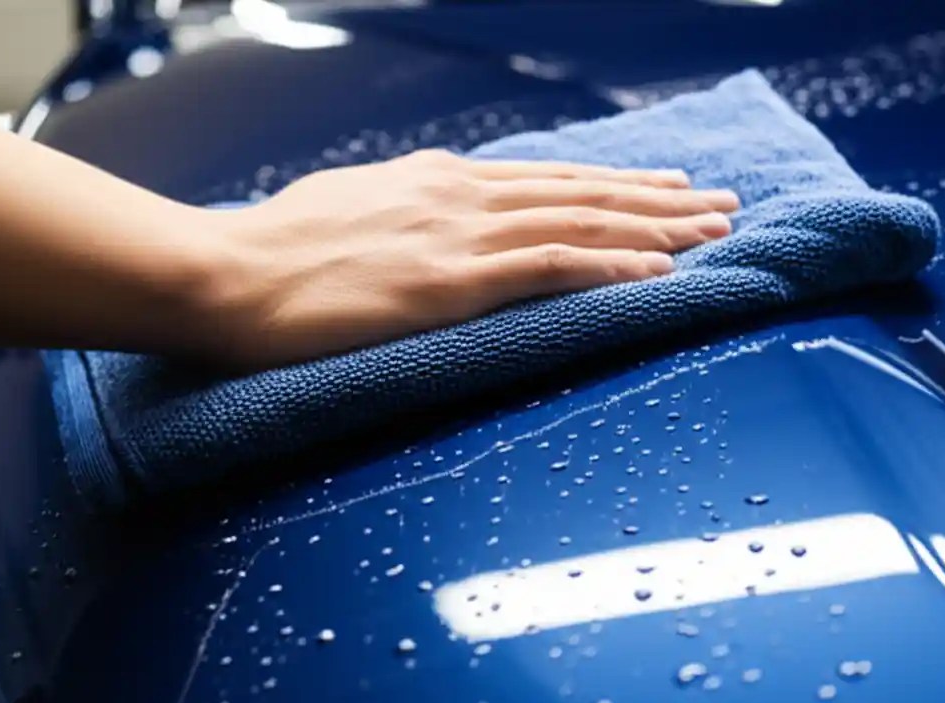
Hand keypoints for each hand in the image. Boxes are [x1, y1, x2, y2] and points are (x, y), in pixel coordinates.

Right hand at [198, 149, 738, 368]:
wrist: (224, 276)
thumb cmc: (272, 253)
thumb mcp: (348, 210)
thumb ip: (403, 211)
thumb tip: (426, 218)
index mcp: (437, 180)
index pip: (548, 179)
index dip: (614, 182)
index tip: (664, 185)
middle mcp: (460, 195)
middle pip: (582, 192)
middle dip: (659, 199)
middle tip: (720, 201)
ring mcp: (459, 235)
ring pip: (581, 220)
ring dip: (656, 226)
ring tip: (714, 228)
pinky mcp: (451, 281)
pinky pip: (551, 267)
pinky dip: (611, 265)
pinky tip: (658, 271)